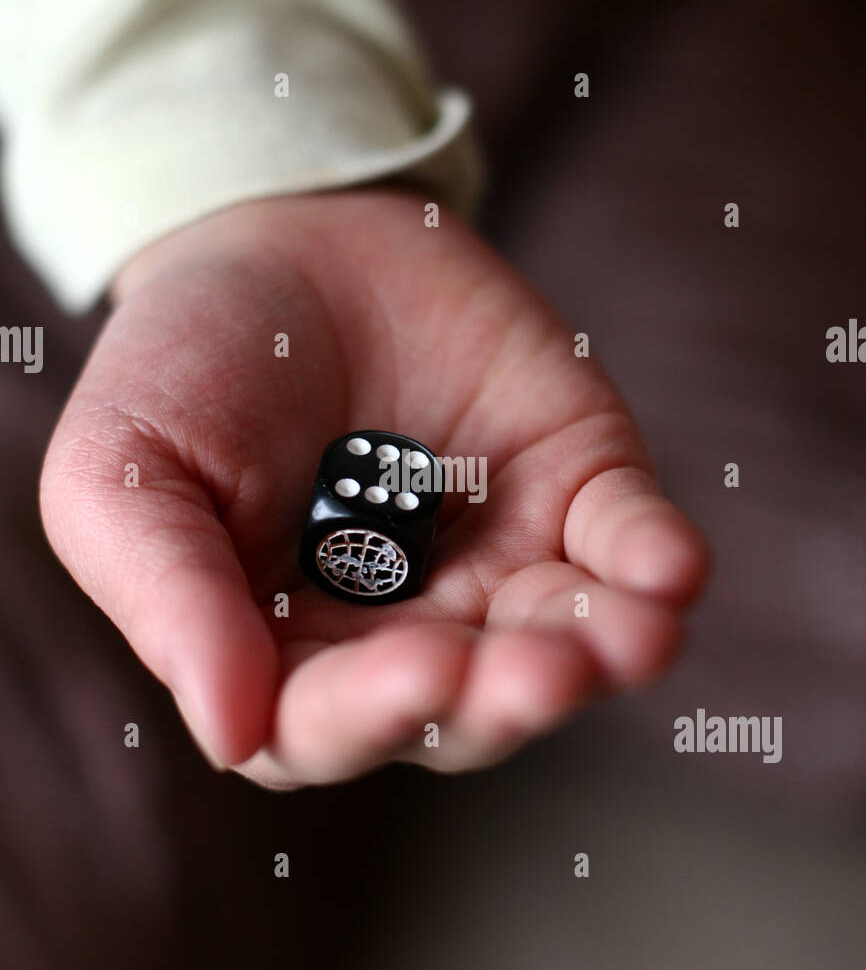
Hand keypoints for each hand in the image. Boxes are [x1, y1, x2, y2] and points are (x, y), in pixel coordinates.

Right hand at [41, 188, 709, 788]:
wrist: (275, 237)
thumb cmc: (182, 368)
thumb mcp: (124, 476)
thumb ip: (170, 600)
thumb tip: (232, 732)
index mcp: (289, 655)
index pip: (336, 723)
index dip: (381, 712)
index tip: (424, 670)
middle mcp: (406, 630)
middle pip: (470, 706)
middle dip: (509, 697)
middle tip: (541, 673)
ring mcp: (498, 562)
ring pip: (563, 640)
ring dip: (603, 650)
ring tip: (633, 636)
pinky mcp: (571, 485)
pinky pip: (624, 539)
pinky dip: (652, 557)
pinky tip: (670, 568)